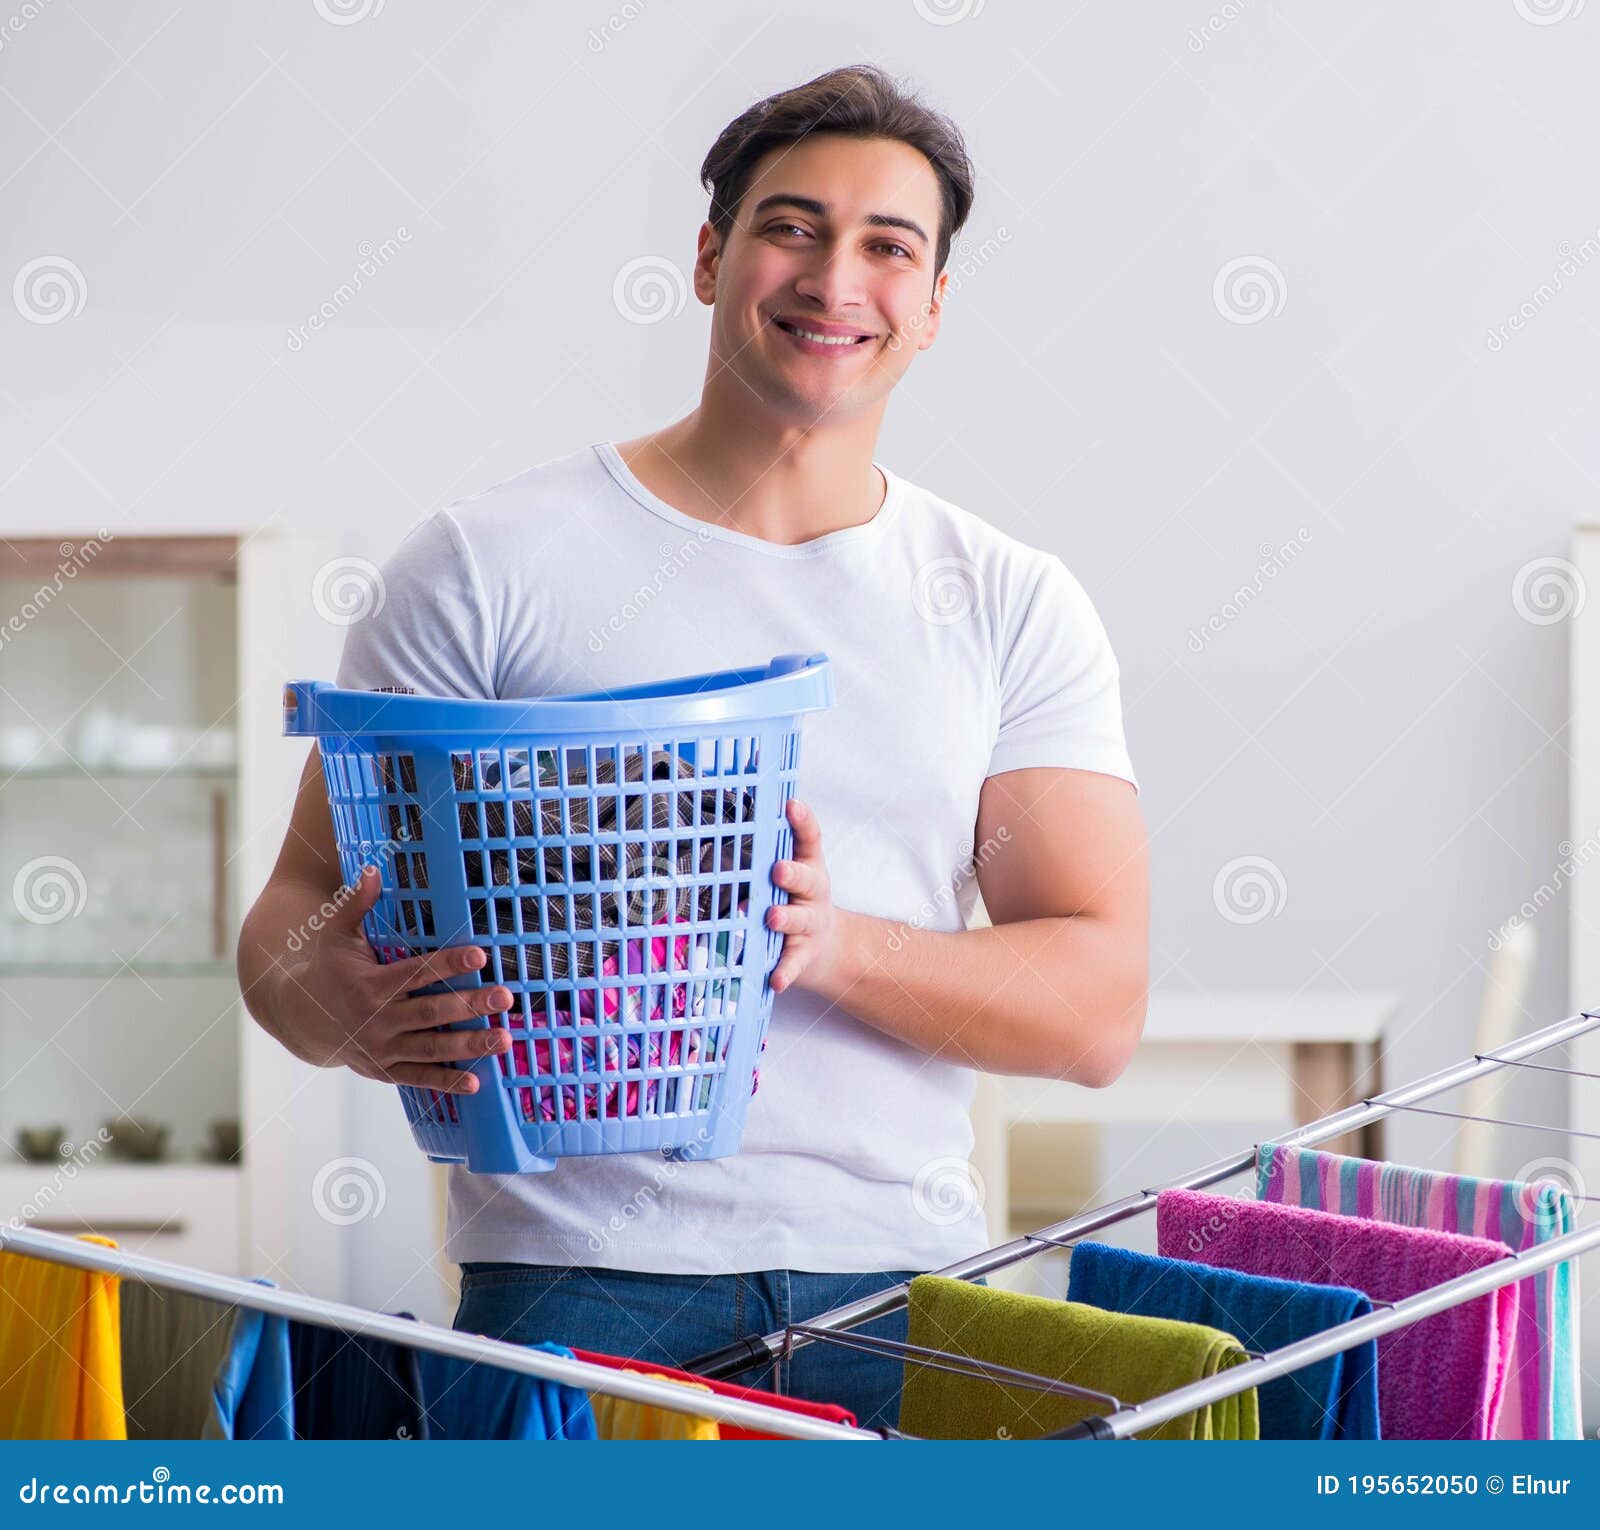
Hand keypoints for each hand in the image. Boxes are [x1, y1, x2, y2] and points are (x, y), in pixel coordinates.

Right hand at [272, 864, 512, 1094]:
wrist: (302, 1018)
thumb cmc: (328, 967)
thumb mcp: (336, 934)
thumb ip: (356, 904)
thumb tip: (373, 869)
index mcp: (369, 984)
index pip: (416, 972)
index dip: (449, 964)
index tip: (481, 956)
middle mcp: (377, 1020)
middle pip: (430, 1013)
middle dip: (469, 1006)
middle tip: (505, 997)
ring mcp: (381, 1049)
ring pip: (431, 1049)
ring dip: (469, 1046)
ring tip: (504, 1039)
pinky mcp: (384, 1070)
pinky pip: (418, 1079)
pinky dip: (446, 1083)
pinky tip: (476, 1082)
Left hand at [766, 798, 851, 995]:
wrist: (831, 948)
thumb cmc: (798, 900)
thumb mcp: (792, 870)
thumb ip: (769, 845)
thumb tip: (731, 803)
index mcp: (808, 866)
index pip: (810, 838)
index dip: (803, 821)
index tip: (791, 805)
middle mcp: (813, 892)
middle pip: (807, 879)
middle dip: (792, 873)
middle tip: (777, 869)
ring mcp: (811, 925)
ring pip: (800, 919)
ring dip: (786, 917)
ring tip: (771, 917)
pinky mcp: (804, 956)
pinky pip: (794, 963)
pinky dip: (785, 971)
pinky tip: (775, 979)